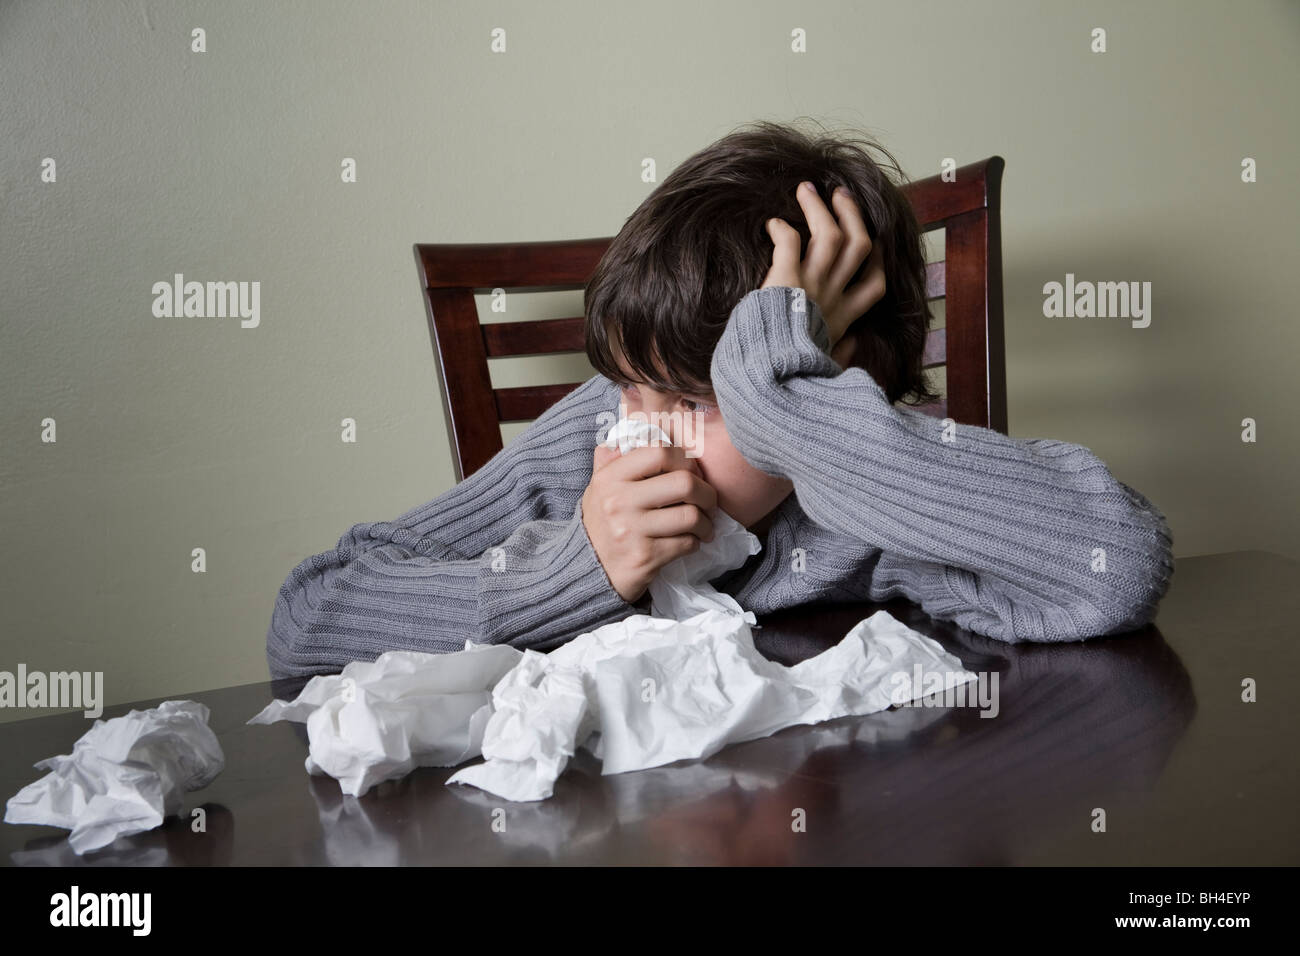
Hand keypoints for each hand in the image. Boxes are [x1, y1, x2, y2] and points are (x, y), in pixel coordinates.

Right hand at [581, 443, 716, 603]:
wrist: (588, 570)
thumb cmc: (601, 524)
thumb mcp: (599, 488)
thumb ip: (614, 459)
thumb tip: (637, 431)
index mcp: (610, 477)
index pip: (659, 452)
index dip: (685, 460)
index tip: (691, 473)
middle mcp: (619, 501)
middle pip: (684, 483)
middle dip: (706, 493)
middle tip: (708, 501)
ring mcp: (631, 530)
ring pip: (691, 516)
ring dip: (706, 522)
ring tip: (704, 525)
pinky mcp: (645, 557)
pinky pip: (687, 543)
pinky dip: (696, 542)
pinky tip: (691, 542)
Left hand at [760, 182, 886, 365]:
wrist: (770, 379)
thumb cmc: (790, 373)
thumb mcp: (825, 366)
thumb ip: (841, 353)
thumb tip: (854, 345)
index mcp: (842, 319)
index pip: (874, 285)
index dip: (877, 259)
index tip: (873, 242)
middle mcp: (831, 298)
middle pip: (858, 246)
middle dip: (853, 215)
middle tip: (840, 194)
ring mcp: (809, 287)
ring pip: (830, 235)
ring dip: (820, 208)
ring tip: (807, 189)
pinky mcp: (784, 281)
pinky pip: (790, 243)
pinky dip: (783, 230)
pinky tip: (773, 224)